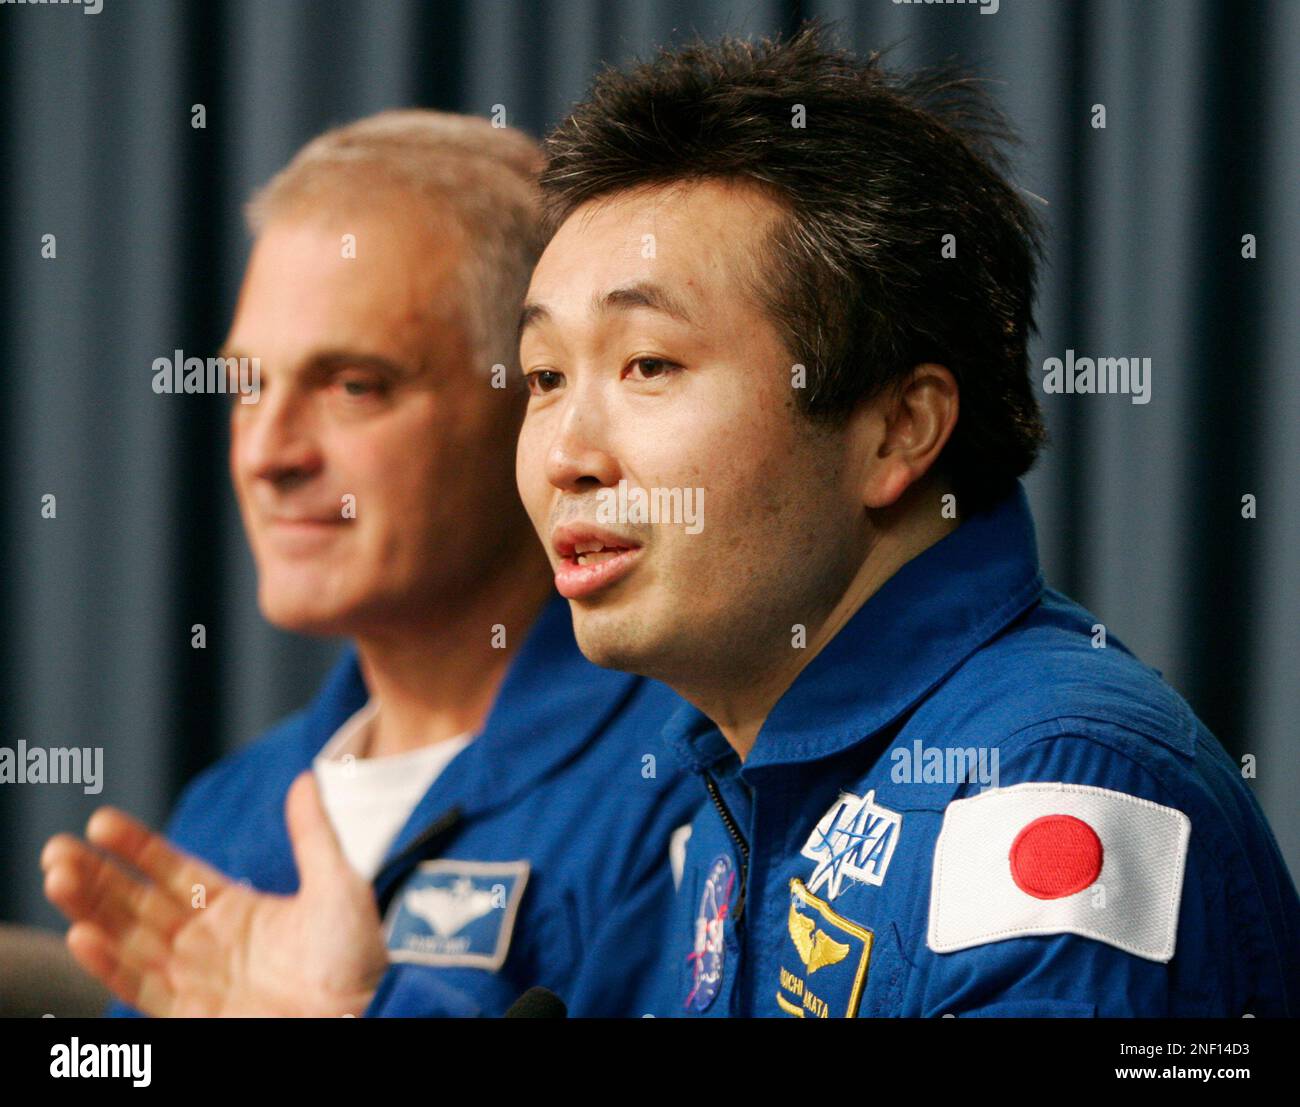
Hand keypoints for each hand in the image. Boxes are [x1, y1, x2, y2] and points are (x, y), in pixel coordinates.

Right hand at [41, 771, 388, 1016]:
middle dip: (96, 878)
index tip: (100, 821)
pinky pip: (143, 990)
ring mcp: (198, 982)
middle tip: (57, 848)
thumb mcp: (339, 884)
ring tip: (58, 876)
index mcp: (236, 911)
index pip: (173, 873)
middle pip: (138, 905)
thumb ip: (314, 834)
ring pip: (130, 941)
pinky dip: (110, 965)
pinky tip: (82, 934)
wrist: (374, 1011)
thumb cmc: (362, 956)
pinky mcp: (196, 1019)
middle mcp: (209, 945)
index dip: (137, 848)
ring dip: (91, 911)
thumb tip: (305, 778)